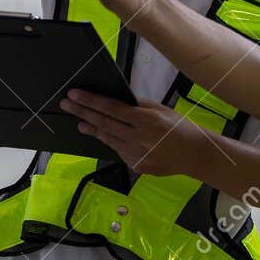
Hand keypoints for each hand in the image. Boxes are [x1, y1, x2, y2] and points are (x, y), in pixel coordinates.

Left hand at [59, 90, 205, 175]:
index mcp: (145, 120)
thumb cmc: (180, 128)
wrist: (194, 155)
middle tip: (66, 104)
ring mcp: (135, 154)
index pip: (111, 108)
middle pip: (103, 123)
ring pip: (108, 139)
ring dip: (92, 129)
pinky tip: (102, 135)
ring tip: (79, 122)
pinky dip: (110, 141)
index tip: (74, 94)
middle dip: (82, 112)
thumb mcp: (162, 110)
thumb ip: (139, 106)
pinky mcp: (135, 166)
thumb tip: (117, 100)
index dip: (91, 101)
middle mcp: (138, 138)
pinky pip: (118, 151)